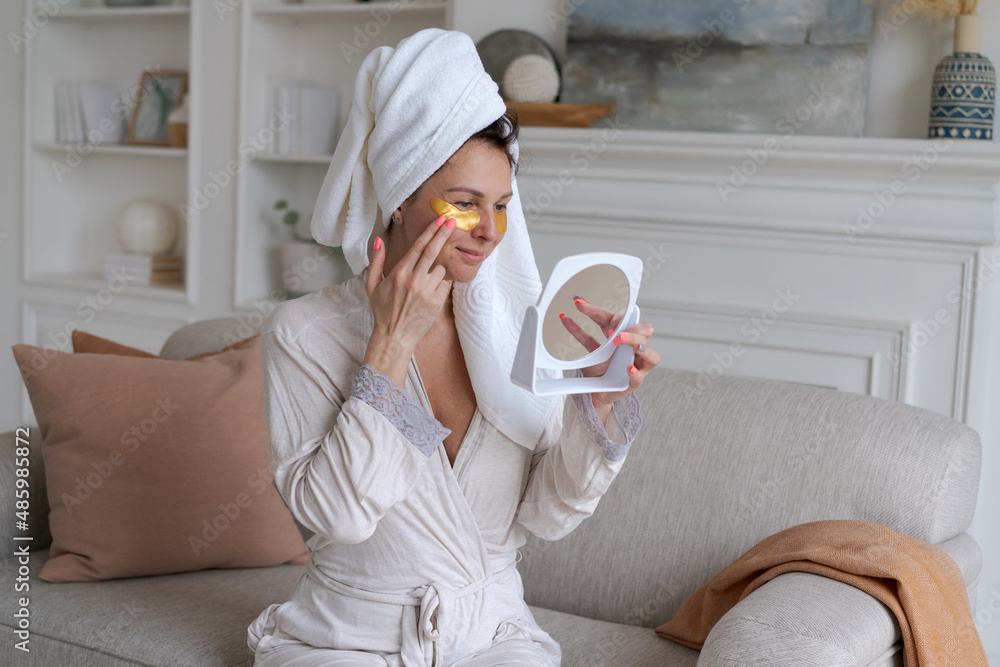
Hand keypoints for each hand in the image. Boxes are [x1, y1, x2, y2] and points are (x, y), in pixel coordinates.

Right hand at [363, 215, 454, 380]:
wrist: (394, 337)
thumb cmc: (382, 310)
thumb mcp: (372, 285)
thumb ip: (376, 261)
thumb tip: (378, 240)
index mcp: (400, 273)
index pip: (419, 246)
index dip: (431, 231)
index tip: (441, 220)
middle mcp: (414, 280)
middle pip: (434, 251)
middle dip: (444, 233)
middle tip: (454, 220)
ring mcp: (427, 291)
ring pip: (441, 270)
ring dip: (437, 271)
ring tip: (424, 283)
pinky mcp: (437, 303)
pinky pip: (445, 284)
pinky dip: (441, 284)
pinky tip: (430, 292)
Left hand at [559, 298, 659, 409]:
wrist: (594, 392)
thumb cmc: (597, 370)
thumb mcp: (590, 350)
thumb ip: (582, 335)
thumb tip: (565, 315)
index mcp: (622, 336)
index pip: (616, 317)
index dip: (599, 311)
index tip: (581, 307)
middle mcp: (634, 348)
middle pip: (644, 330)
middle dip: (631, 327)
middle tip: (613, 331)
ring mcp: (637, 365)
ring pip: (651, 353)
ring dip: (637, 342)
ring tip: (622, 340)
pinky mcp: (634, 382)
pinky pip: (639, 376)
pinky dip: (635, 372)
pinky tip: (628, 368)